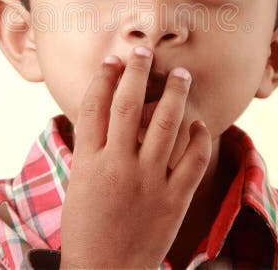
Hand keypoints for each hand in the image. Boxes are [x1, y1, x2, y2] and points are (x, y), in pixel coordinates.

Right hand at [59, 47, 211, 268]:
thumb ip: (91, 148)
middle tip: (144, 50)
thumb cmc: (87, 228)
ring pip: (165, 125)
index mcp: (89, 162)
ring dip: (175, 94)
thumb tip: (102, 109)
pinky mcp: (174, 200)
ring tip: (181, 75)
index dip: (105, 77)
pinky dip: (198, 138)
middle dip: (137, 72)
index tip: (113, 59)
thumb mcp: (79, 184)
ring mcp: (149, 182)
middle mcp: (118, 166)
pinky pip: (192, 160)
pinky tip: (197, 124)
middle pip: (128, 106)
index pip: (96, 105)